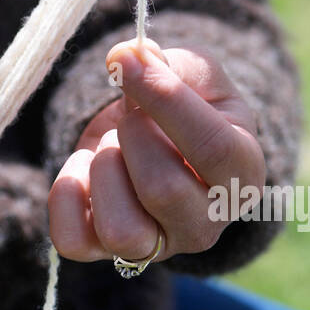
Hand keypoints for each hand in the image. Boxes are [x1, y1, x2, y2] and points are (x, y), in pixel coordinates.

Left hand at [48, 38, 264, 264]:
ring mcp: (160, 245)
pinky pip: (73, 241)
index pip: (211, 147)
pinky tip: (83, 168)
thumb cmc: (188, 102)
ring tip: (112, 149)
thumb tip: (125, 57)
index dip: (164, 100)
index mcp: (243, 172)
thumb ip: (165, 62)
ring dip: (104, 174)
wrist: (160, 138)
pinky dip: (66, 196)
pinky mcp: (109, 251)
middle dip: (133, 135)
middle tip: (132, 116)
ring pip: (121, 231)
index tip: (126, 63)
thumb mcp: (192, 73)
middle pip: (162, 189)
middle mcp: (207, 222)